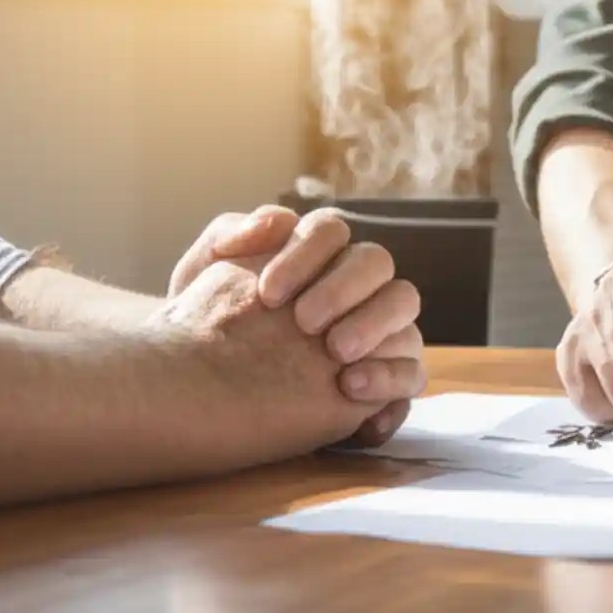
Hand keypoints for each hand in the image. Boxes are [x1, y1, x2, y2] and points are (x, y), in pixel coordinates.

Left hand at [169, 205, 423, 445]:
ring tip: (336, 354)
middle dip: (342, 288)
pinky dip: (389, 377)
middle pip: (375, 262)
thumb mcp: (201, 278)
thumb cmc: (209, 326)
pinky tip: (351, 389)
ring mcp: (380, 328)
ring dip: (375, 324)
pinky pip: (412, 370)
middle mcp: (357, 284)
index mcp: (318, 253)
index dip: (305, 255)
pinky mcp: (390, 378)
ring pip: (402, 303)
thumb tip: (275, 224)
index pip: (330, 231)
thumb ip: (229, 235)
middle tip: (305, 323)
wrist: (200, 385)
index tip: (268, 293)